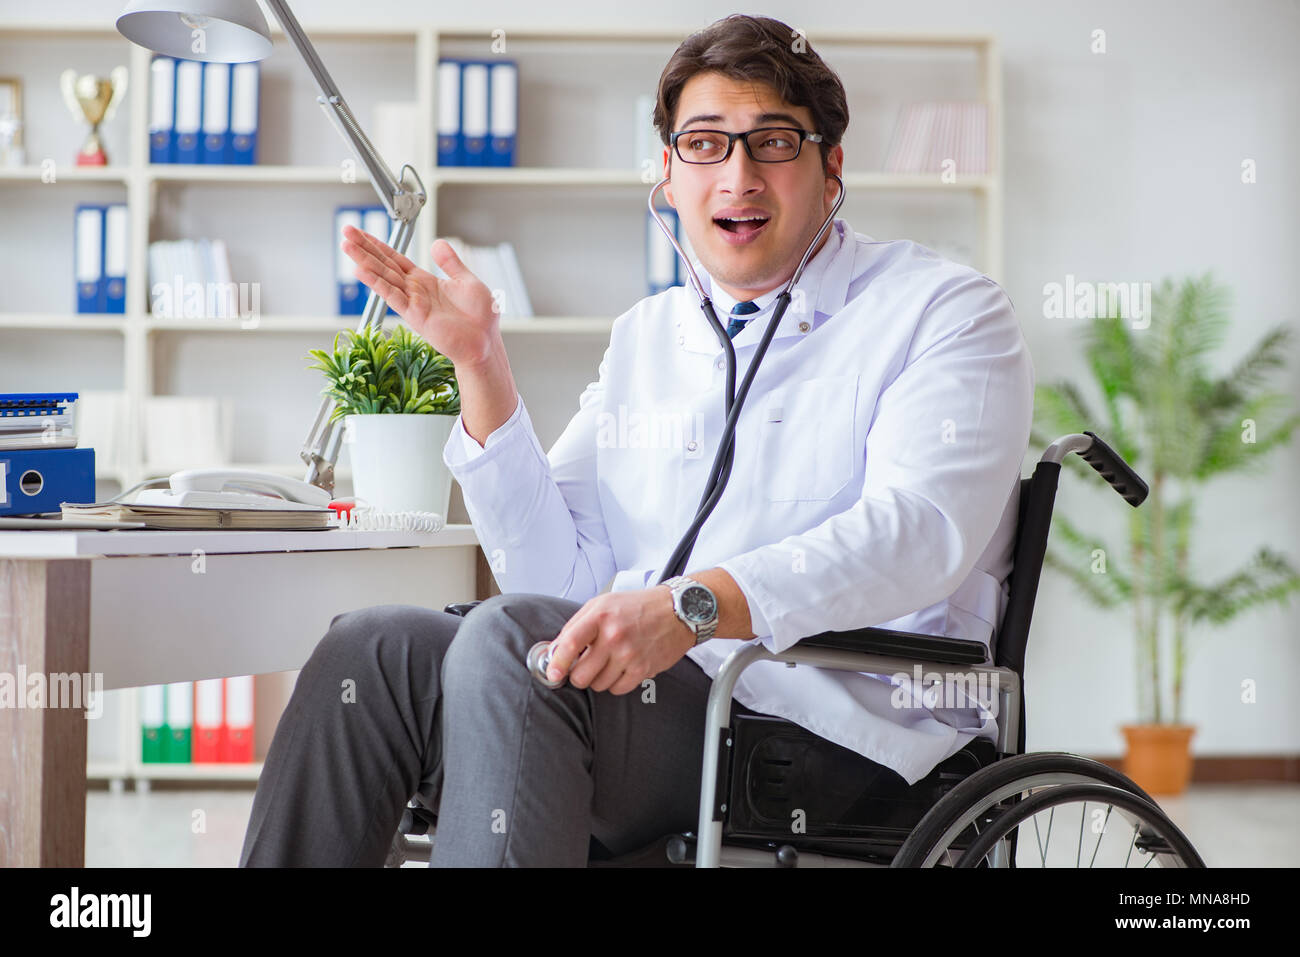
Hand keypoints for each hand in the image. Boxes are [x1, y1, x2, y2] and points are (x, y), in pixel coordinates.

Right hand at [339, 225, 498, 367]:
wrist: (485, 342)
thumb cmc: (480, 317)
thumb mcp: (467, 280)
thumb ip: (450, 262)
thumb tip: (438, 242)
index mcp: (425, 281)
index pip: (396, 259)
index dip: (379, 245)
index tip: (361, 232)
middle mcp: (415, 291)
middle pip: (384, 264)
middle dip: (364, 247)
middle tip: (345, 231)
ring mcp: (413, 303)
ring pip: (384, 277)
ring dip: (364, 261)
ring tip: (346, 246)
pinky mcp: (416, 315)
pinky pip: (393, 296)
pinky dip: (377, 283)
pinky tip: (361, 271)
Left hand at [543, 587, 696, 695]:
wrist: (677, 610)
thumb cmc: (638, 606)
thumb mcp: (602, 604)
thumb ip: (576, 625)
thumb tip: (554, 650)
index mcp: (600, 616)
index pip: (570, 644)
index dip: (556, 663)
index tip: (552, 674)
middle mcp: (614, 636)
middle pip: (581, 674)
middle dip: (577, 675)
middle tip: (583, 667)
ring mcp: (629, 654)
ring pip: (598, 685)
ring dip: (597, 679)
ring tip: (606, 663)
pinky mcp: (643, 669)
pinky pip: (618, 689)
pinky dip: (615, 684)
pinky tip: (620, 669)